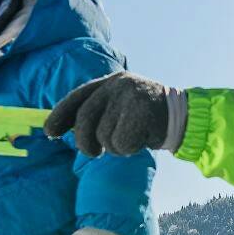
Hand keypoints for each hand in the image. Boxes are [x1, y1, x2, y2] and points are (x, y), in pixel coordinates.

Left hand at [44, 73, 185, 156]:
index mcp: (110, 81)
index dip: (60, 115)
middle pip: (86, 120)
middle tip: (94, 153)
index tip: (49, 133)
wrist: (183, 117)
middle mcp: (118, 85)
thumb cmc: (145, 117)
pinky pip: (121, 144)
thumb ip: (97, 111)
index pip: (77, 97)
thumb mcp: (120, 105)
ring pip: (104, 136)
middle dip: (85, 142)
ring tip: (131, 138)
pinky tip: (142, 140)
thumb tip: (61, 128)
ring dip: (114, 147)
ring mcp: (131, 97)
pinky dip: (129, 149)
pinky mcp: (142, 113)